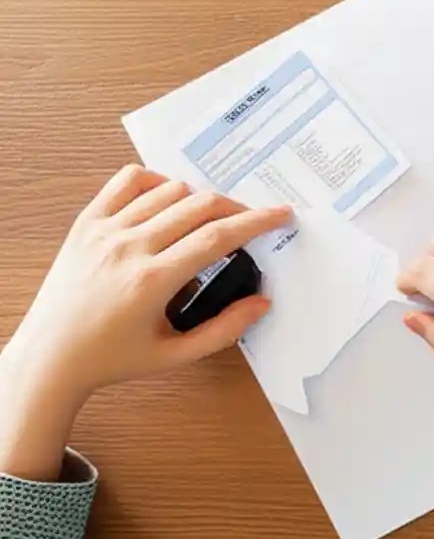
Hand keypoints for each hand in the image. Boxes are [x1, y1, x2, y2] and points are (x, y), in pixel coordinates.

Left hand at [2, 165, 291, 399]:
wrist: (49, 356)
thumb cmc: (111, 358)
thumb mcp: (174, 356)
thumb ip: (224, 331)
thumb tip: (260, 303)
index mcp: (151, 281)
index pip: (217, 237)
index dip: (256, 221)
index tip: (280, 214)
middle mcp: (128, 248)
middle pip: (200, 206)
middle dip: (237, 208)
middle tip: (251, 220)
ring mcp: (105, 231)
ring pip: (170, 190)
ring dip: (199, 199)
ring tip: (209, 219)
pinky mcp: (87, 222)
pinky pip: (127, 181)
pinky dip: (156, 182)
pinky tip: (167, 200)